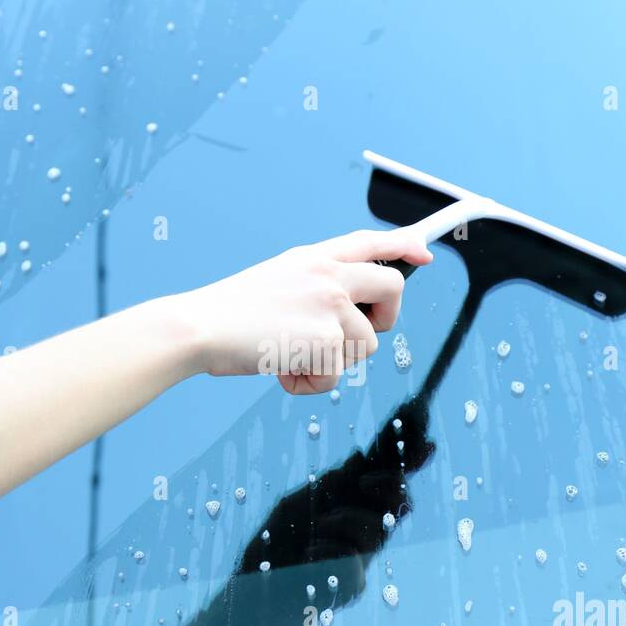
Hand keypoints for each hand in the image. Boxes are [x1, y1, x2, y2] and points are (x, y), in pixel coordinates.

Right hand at [181, 228, 432, 393]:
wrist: (201, 327)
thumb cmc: (230, 312)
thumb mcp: (278, 279)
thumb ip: (315, 284)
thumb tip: (346, 309)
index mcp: (314, 258)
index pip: (369, 241)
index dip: (403, 245)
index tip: (423, 255)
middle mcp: (329, 275)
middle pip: (392, 288)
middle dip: (384, 318)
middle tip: (350, 337)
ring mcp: (331, 305)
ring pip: (366, 345)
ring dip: (332, 362)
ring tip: (291, 356)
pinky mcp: (328, 340)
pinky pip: (338, 375)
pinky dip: (310, 384)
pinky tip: (283, 370)